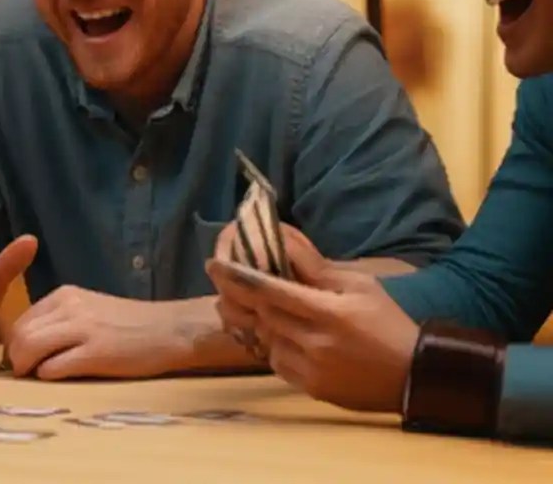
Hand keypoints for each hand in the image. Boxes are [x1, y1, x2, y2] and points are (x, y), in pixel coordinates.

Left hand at [6, 287, 191, 379]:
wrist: (170, 330)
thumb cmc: (129, 326)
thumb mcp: (88, 310)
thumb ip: (59, 321)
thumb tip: (25, 345)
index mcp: (64, 295)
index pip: (21, 320)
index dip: (14, 344)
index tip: (22, 360)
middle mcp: (69, 306)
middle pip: (19, 335)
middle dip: (15, 359)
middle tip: (25, 374)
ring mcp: (82, 328)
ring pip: (29, 348)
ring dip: (26, 368)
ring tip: (37, 377)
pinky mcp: (96, 353)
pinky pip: (54, 367)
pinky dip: (48, 376)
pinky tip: (59, 378)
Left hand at [205, 233, 416, 412]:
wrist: (414, 375)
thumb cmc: (386, 321)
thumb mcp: (359, 285)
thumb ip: (317, 267)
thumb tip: (282, 242)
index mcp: (328, 312)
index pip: (271, 291)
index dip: (239, 277)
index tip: (215, 265)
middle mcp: (315, 342)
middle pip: (261, 315)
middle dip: (243, 298)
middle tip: (228, 282)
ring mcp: (311, 368)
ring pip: (265, 339)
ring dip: (259, 323)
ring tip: (258, 308)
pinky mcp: (310, 388)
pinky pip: (276, 362)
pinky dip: (273, 346)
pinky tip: (284, 336)